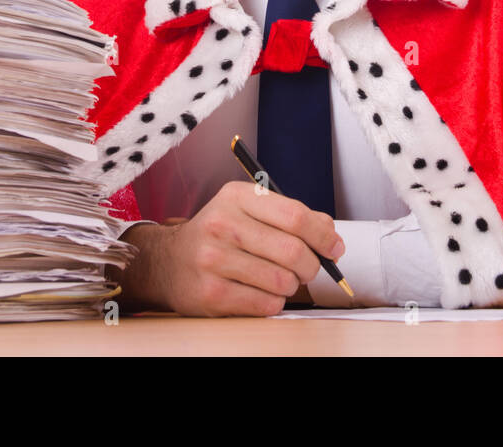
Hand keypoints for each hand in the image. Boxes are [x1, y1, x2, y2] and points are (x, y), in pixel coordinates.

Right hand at [126, 181, 344, 316]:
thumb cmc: (220, 235)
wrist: (169, 262)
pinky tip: (262, 293)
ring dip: (291, 286)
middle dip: (311, 266)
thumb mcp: (249, 211)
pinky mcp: (211, 294)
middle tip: (308, 269)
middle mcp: (222, 224)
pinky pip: (266, 304)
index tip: (334, 248)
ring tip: (279, 280)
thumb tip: (332, 237)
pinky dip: (274, 302)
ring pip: (282, 281)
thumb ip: (292, 217)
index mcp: (236, 197)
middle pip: (293, 251)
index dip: (323, 236)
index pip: (295, 216)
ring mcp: (213, 260)